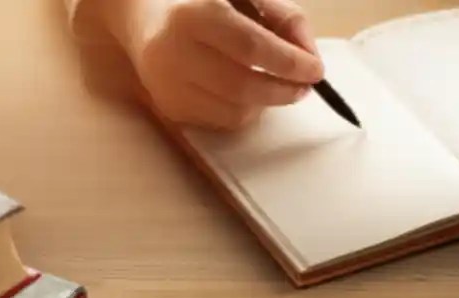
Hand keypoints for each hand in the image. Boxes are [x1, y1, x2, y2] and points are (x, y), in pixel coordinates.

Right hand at [101, 0, 323, 129]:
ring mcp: (168, 86)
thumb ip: (283, 17)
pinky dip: (245, 111)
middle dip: (284, 91)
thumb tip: (310, 58)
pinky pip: (221, 121)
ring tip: (278, 86)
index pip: (251, 47)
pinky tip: (248, 92)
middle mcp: (174, 54)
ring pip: (235, 112)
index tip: (316, 71)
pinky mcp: (170, 109)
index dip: (289, 62)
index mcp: (193, 14)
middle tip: (305, 87)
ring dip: (268, 104)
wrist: (142, 16)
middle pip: (243, 86)